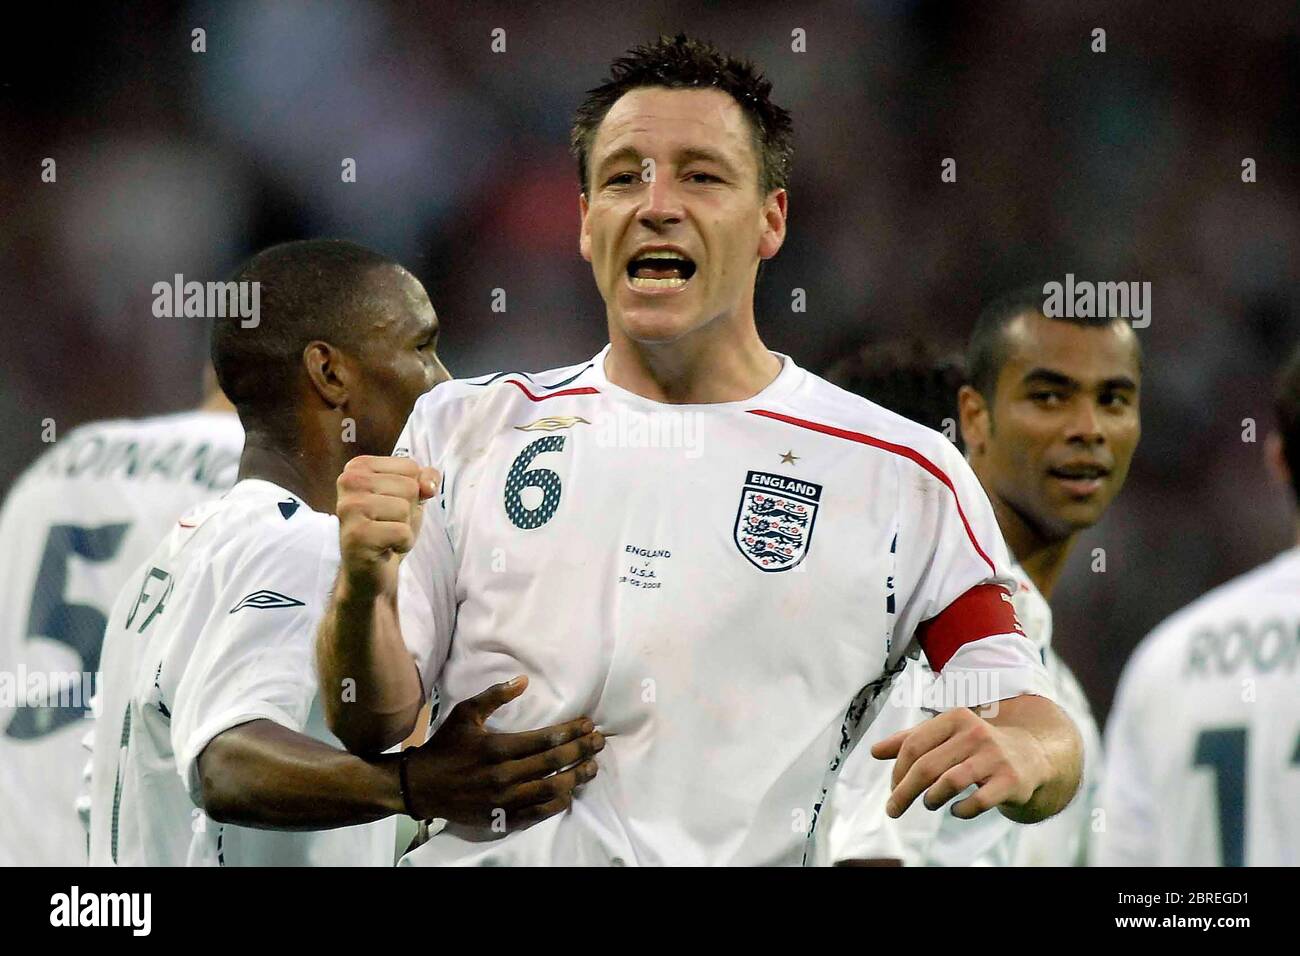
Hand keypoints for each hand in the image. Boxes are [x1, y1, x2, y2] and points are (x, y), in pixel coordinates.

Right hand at [336, 455, 438, 598]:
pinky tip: (386, 548)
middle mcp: (348, 481)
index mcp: (358, 466)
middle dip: (408, 511)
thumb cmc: (388, 528)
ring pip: (405, 509)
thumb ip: (425, 479)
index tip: (391, 506)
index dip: (412, 492)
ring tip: (386, 535)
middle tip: (388, 524)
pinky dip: (403, 543)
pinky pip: (402, 532)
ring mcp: (349, 508)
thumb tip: (429, 485)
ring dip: (404, 528)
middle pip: (409, 487)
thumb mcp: (411, 497)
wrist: (370, 570)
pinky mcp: (356, 534)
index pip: (411, 467)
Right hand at [403, 676, 603, 830]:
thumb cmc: (446, 746)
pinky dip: (557, 803)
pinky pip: (537, 813)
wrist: (422, 786)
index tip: (589, 725)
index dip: (571, 732)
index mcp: (497, 748)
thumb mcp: (465, 714)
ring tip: (592, 766)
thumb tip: (524, 681)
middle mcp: (504, 775)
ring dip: (576, 777)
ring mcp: (504, 800)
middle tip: (600, 742)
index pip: (545, 739)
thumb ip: (495, 696)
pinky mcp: (501, 817)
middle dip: (582, 751)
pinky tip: (569, 793)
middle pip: (554, 763)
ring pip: (551, 789)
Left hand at [870, 705, 1052, 819]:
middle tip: (893, 809)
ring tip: (929, 804)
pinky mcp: (1010, 780)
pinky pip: (978, 801)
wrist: (1032, 756)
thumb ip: (910, 741)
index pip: (914, 744)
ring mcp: (994, 756)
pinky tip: (956, 811)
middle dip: (904, 792)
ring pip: (949, 782)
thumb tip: (873, 751)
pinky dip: (961, 810)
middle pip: (926, 766)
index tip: (892, 788)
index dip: (897, 770)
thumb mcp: (946, 736)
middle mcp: (975, 733)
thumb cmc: (977, 747)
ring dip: (931, 799)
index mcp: (955, 718)